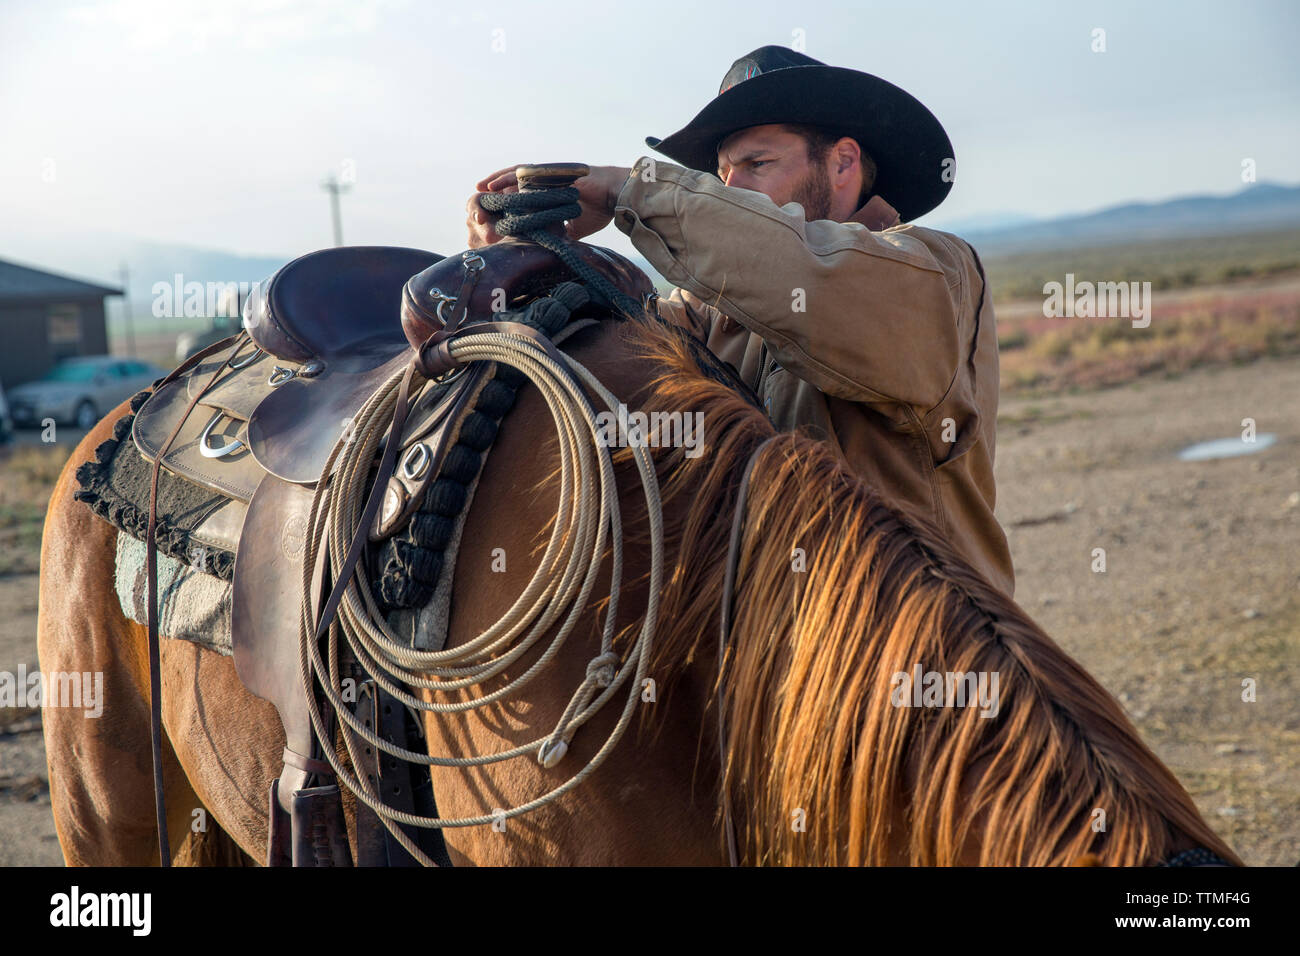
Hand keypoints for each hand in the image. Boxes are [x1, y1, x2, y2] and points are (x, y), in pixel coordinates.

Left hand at [470, 164, 630, 243]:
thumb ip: (561, 233)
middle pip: (515, 182)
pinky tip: (496, 184)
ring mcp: (548, 175)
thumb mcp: (574, 227)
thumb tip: (553, 249)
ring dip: (497, 181)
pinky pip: (526, 174)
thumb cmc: (599, 208)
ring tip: (481, 188)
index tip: (493, 207)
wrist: (613, 195)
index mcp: (551, 192)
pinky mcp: (550, 172)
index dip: (508, 198)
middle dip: (496, 188)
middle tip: (478, 196)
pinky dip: (509, 178)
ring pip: (516, 176)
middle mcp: (547, 182)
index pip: (524, 194)